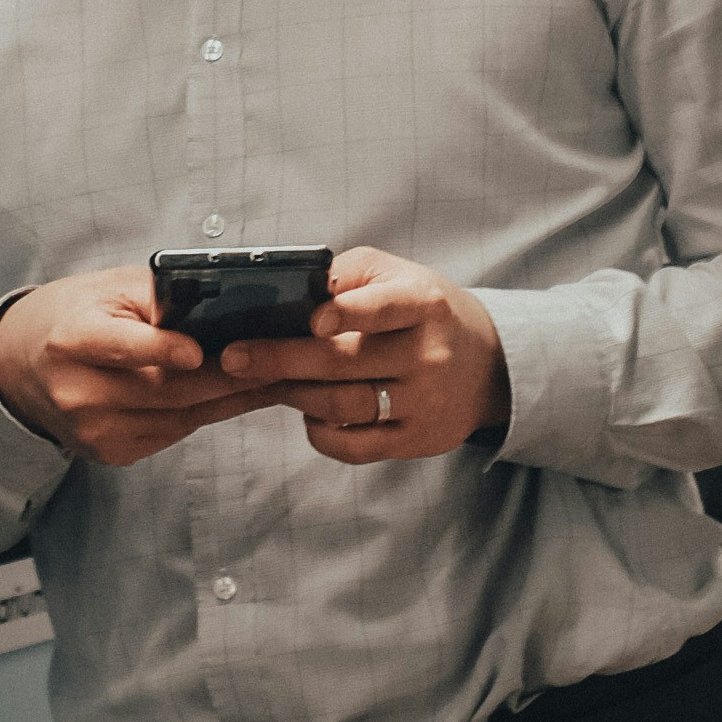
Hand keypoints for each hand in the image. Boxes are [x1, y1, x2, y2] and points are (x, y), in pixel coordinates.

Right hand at [0, 269, 278, 469]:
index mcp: (71, 339)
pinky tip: (235, 395)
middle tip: (278, 360)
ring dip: (230, 399)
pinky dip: (207, 413)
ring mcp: (93, 431)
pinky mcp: (110, 453)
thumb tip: (224, 308)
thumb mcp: (109, 289)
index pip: (117, 347)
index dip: (157, 350)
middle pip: (165, 390)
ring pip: (179, 417)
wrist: (21, 366)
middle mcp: (78, 392)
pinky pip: (173, 433)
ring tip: (273, 376)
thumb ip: (159, 298)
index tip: (197, 350)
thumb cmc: (75, 314)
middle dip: (228, 376)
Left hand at [220, 246, 509, 463]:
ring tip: (265, 379)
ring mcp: (423, 403)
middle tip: (233, 357)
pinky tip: (307, 412)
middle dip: (282, 360)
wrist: (487, 365)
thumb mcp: (398, 275)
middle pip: (345, 363)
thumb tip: (289, 289)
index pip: (384, 308)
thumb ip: (347, 275)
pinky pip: (354, 446)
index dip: (348, 313)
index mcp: (423, 304)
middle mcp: (427, 355)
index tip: (312, 320)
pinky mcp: (415, 440)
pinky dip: (321, 432)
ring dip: (295, 393)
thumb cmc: (425, 312)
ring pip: (343, 406)